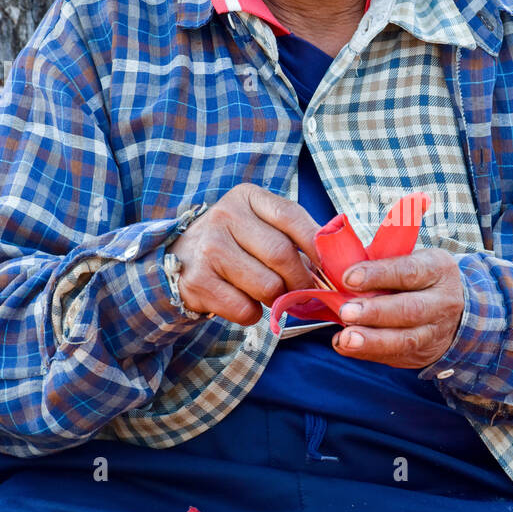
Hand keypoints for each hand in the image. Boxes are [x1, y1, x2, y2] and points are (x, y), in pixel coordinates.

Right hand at [166, 184, 319, 324]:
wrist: (178, 263)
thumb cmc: (233, 245)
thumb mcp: (258, 226)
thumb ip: (293, 235)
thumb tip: (334, 264)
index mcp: (247, 197)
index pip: (291, 216)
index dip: (316, 244)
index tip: (330, 266)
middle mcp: (225, 216)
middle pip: (282, 255)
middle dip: (300, 280)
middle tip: (304, 291)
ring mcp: (209, 248)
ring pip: (267, 286)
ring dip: (276, 299)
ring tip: (268, 294)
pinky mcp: (199, 281)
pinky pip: (245, 308)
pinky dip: (252, 314)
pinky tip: (242, 301)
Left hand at [331, 248, 464, 368]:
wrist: (452, 312)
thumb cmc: (418, 279)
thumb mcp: (410, 260)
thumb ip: (380, 263)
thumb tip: (339, 267)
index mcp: (437, 269)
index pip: (409, 271)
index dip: (378, 275)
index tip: (349, 278)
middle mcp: (442, 301)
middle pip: (410, 309)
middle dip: (375, 312)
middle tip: (346, 312)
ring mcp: (435, 331)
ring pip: (405, 339)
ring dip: (372, 340)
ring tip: (345, 338)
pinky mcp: (422, 353)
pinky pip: (394, 355)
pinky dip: (367, 353)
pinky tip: (345, 346)